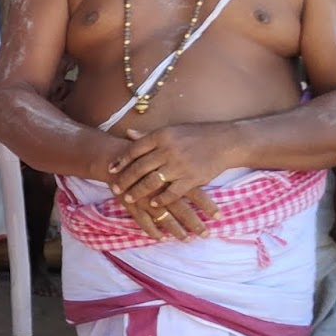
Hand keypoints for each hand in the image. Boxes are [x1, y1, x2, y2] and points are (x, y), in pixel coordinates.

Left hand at [108, 126, 226, 236]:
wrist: (224, 142)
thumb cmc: (195, 135)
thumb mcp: (170, 130)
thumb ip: (149, 135)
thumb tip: (127, 133)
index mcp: (161, 136)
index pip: (135, 150)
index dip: (121, 161)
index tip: (110, 170)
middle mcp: (167, 150)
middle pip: (139, 167)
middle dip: (125, 179)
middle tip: (114, 189)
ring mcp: (179, 165)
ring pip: (152, 181)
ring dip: (138, 192)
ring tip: (128, 199)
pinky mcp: (192, 179)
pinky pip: (172, 192)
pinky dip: (161, 200)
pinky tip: (152, 204)